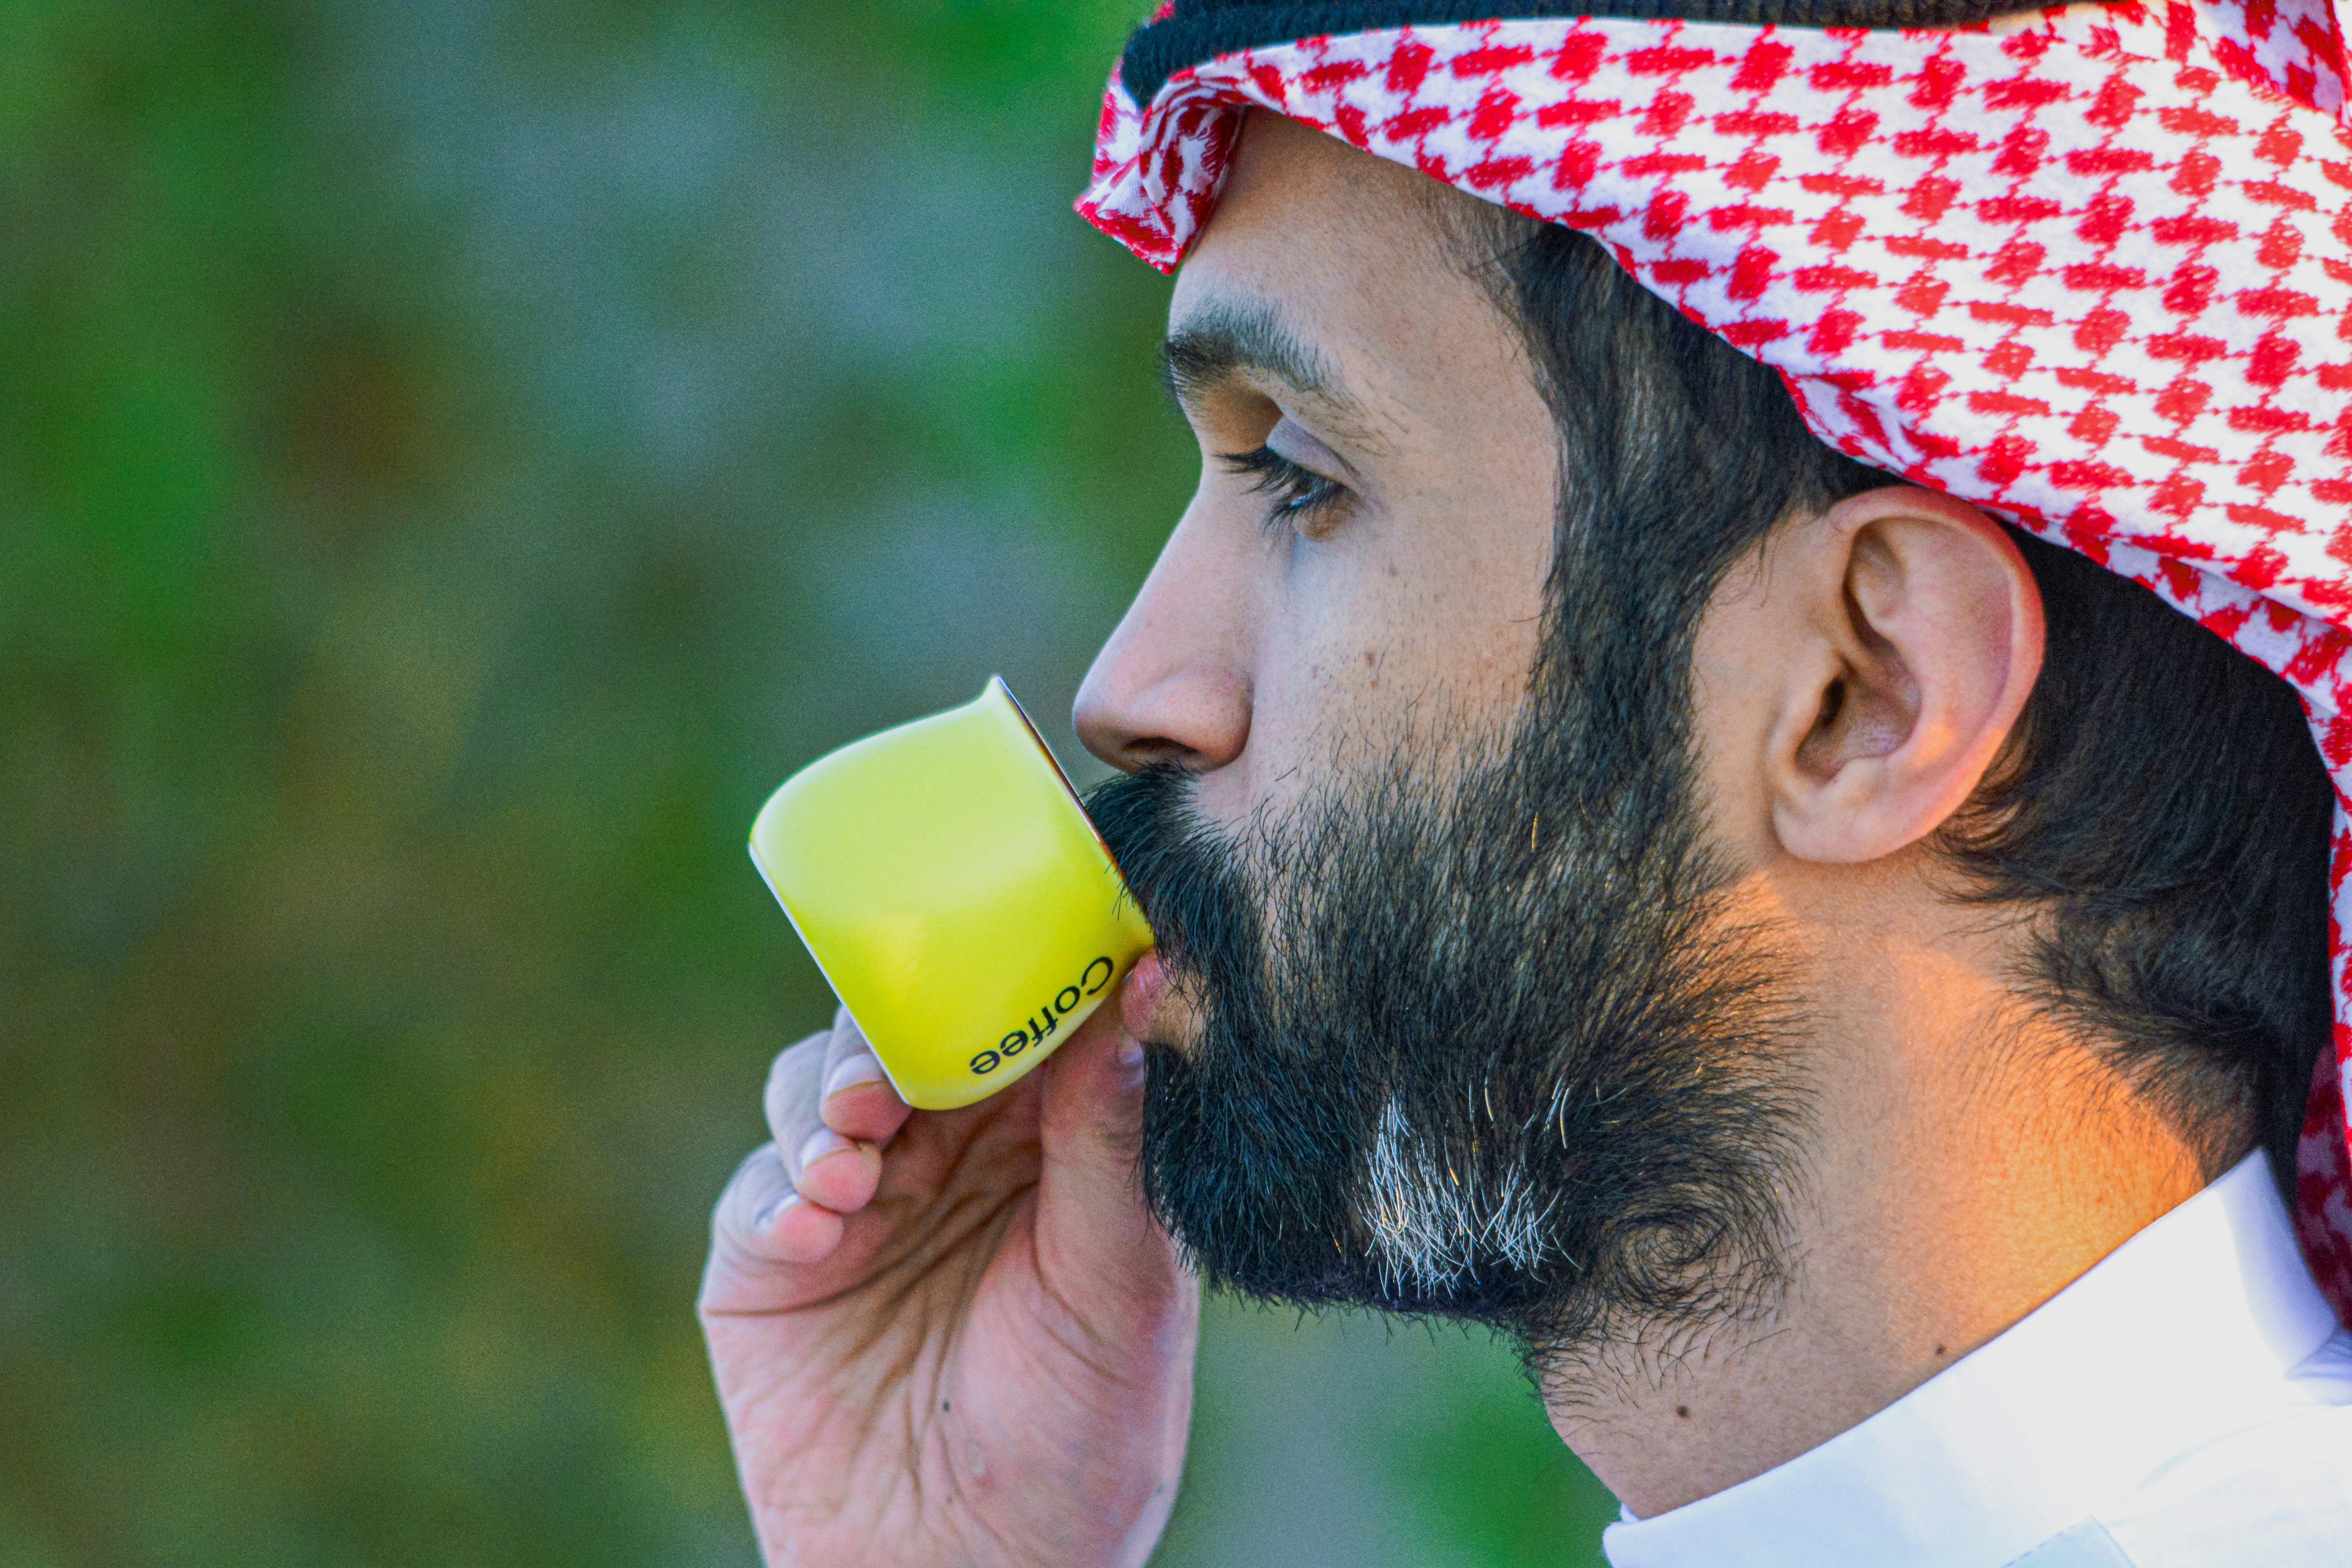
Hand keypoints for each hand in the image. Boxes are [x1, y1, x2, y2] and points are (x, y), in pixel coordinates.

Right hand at [698, 1000, 1198, 1567]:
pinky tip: (816, 1227)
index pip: (1026, 1021)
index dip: (1016, 965)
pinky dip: (777, 1194)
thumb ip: (1113, 1138)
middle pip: (908, 1029)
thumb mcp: (1120, 1285)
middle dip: (895, 1027)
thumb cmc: (1078, 1441)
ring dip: (829, 1102)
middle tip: (896, 1072)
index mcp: (1050, 1148)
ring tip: (853, 1163)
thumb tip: (1145, 984)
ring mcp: (858, 1202)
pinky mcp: (771, 1260)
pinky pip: (758, 1190)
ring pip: (820, 1085)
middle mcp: (951, 1157)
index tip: (1016, 916)